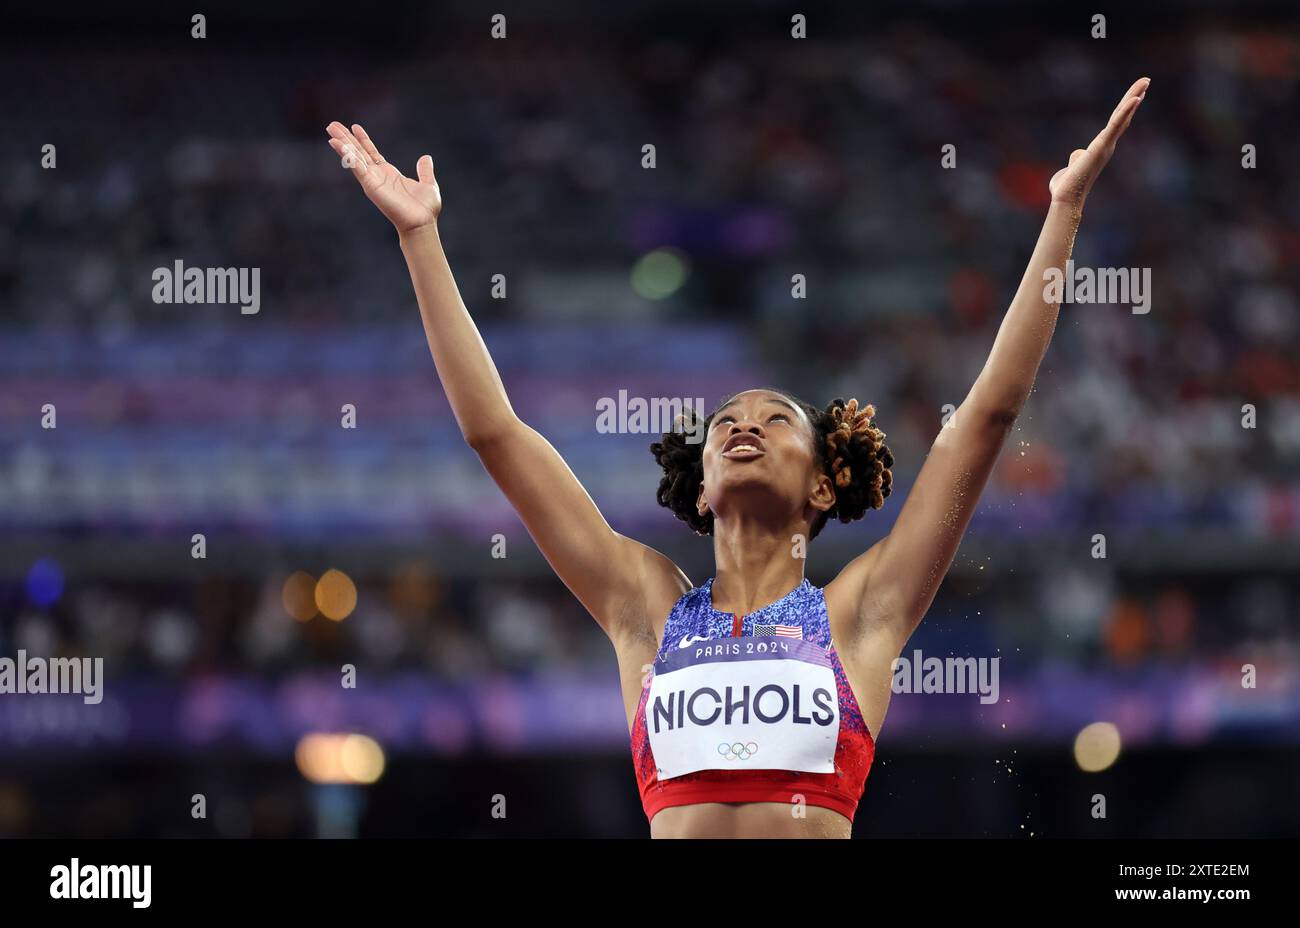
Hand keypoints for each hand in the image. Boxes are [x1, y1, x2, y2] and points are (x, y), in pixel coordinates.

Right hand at [326, 122, 441, 232]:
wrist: (422, 224)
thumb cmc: (425, 209)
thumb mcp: (428, 184)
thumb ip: (424, 171)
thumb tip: (426, 158)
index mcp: (389, 174)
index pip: (372, 153)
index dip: (363, 140)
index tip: (354, 127)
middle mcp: (377, 176)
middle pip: (358, 153)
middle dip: (346, 138)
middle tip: (332, 125)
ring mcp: (372, 181)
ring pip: (354, 158)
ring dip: (342, 144)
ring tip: (331, 131)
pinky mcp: (370, 185)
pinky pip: (356, 167)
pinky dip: (347, 155)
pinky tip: (338, 144)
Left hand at [1049, 77, 1148, 207]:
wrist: (1066, 197)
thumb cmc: (1068, 186)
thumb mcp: (1074, 165)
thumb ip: (1078, 158)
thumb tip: (1078, 156)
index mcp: (1101, 147)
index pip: (1116, 123)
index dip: (1126, 108)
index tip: (1136, 95)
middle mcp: (1107, 145)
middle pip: (1123, 115)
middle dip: (1134, 97)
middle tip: (1146, 80)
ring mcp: (1106, 145)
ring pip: (1122, 117)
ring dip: (1133, 98)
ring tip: (1145, 82)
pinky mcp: (1101, 146)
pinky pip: (1115, 126)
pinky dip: (1125, 112)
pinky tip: (1134, 99)